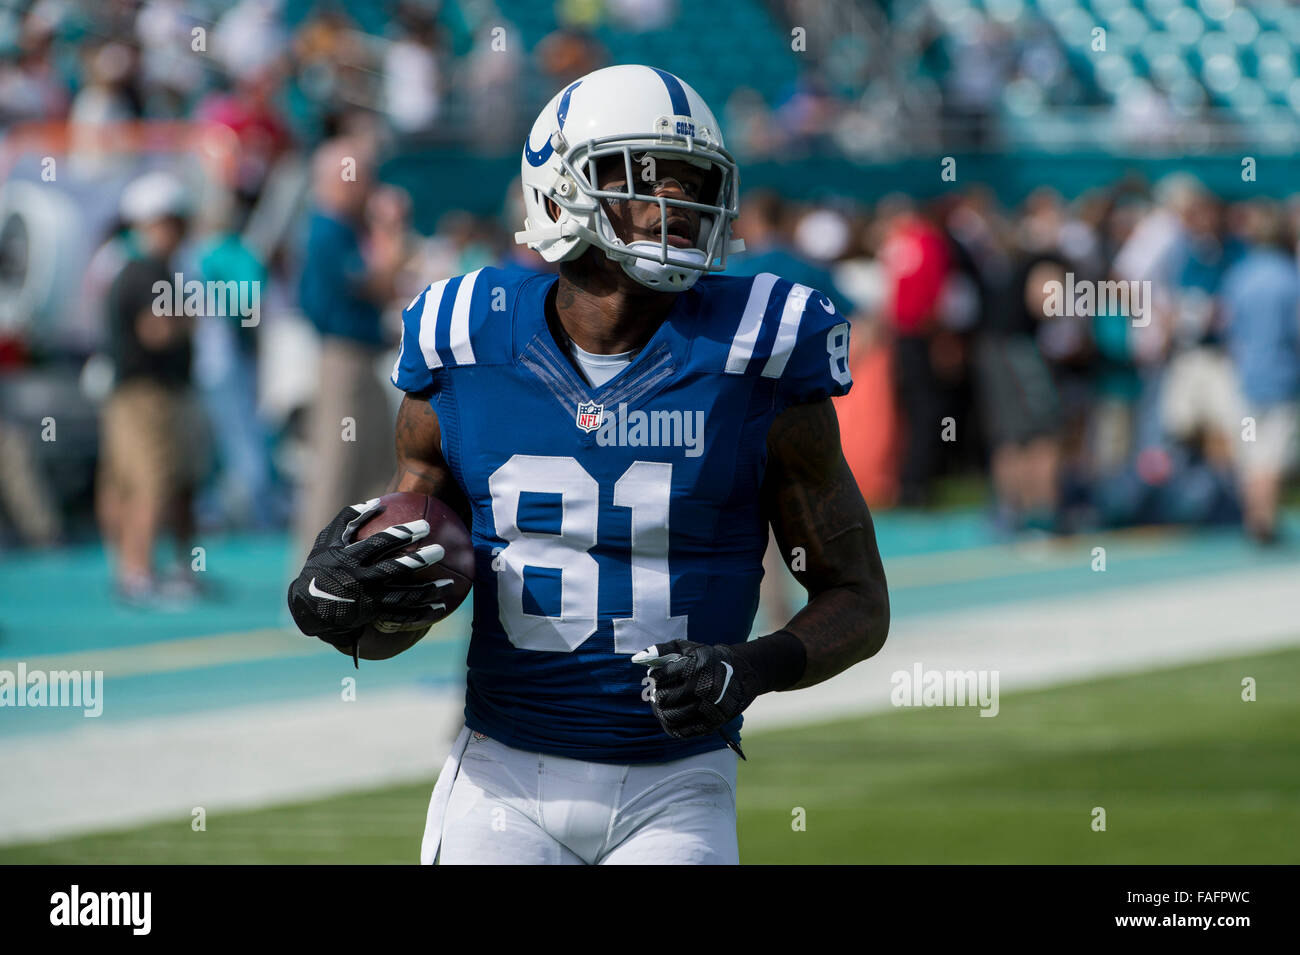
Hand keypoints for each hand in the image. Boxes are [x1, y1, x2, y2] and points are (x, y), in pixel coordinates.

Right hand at [287, 499, 448, 651]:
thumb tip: (377, 502)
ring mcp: (367, 600)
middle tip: (441, 551)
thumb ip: (348, 519)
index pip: (379, 544)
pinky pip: (401, 617)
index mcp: (349, 559)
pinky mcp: (373, 617)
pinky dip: (422, 614)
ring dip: (427, 591)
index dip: (402, 535)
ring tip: (450, 584)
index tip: (425, 527)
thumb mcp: (326, 540)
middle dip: (418, 561)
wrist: (309, 607)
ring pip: (402, 597)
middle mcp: (360, 580)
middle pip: (394, 570)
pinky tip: (441, 608)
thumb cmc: (322, 566)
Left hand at [642, 639, 763, 738]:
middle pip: (664, 698)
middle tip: (658, 691)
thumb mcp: (688, 648)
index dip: (656, 677)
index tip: (657, 676)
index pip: (662, 676)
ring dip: (661, 711)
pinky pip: (681, 731)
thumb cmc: (709, 660)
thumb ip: (662, 650)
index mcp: (696, 668)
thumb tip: (636, 658)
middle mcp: (702, 689)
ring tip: (663, 704)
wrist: (741, 675)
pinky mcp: (710, 724)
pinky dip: (671, 725)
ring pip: (670, 717)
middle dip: (658, 694)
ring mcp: (707, 708)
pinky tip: (670, 715)